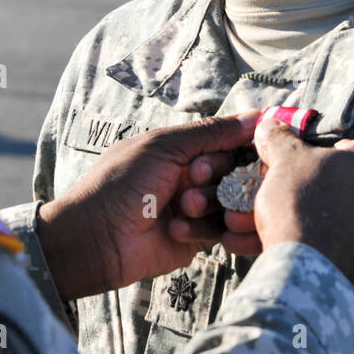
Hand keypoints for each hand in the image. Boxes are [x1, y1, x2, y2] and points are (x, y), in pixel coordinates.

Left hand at [37, 110, 259, 301]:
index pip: (226, 139)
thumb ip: (210, 132)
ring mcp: (193, 207)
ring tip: (182, 208)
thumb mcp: (164, 147)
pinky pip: (218, 229)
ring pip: (228, 201)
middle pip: (232, 170)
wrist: (97, 238)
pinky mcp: (195, 238)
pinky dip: (200, 228)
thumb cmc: (121, 183)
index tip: (243, 146)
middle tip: (194, 178)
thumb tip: (256, 115)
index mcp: (179, 147)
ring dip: (208, 202)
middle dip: (216, 173)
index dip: (234, 144)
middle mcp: (188, 175)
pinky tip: (175, 229)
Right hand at [218, 118, 353, 284]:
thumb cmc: (303, 203)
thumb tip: (270, 125)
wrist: (307, 271)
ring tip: (239, 221)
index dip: (305, 149)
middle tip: (257, 190)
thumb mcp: (284, 159)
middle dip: (285, 187)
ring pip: (318, 213)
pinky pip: (320, 239)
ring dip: (278, 214)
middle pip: (326, 181)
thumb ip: (278, 137)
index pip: (341, 142)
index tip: (281, 160)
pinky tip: (251, 241)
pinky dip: (289, 237)